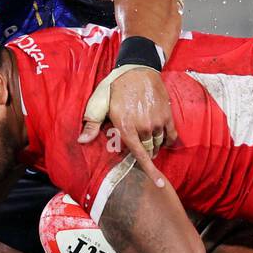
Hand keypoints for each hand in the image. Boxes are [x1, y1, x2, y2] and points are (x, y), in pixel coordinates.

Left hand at [79, 66, 176, 186]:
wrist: (138, 68)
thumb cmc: (115, 87)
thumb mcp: (98, 103)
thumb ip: (92, 124)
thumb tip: (82, 141)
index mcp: (125, 128)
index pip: (139, 156)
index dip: (151, 172)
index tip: (159, 185)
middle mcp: (143, 128)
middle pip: (149, 150)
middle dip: (146, 152)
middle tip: (140, 144)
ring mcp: (156, 121)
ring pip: (159, 143)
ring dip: (155, 144)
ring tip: (149, 136)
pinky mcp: (167, 115)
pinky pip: (171, 134)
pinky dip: (168, 139)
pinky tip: (164, 138)